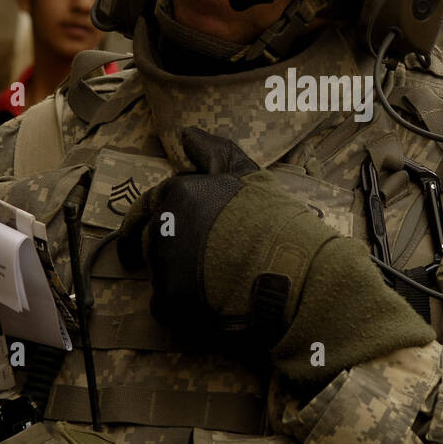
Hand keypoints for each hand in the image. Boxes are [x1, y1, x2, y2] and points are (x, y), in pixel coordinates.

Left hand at [118, 129, 435, 383]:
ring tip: (213, 283)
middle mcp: (164, 226)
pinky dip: (181, 309)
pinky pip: (163, 306)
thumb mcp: (250, 177)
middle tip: (198, 264)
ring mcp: (164, 265)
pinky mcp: (169, 301)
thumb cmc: (277, 224)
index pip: (147, 206)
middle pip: (151, 241)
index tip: (152, 233)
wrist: (295, 274)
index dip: (150, 219)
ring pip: (157, 274)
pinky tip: (211, 305)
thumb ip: (215, 153)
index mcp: (178, 192)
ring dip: (178, 279)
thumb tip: (186, 134)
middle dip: (170, 251)